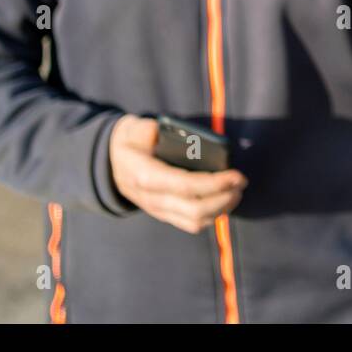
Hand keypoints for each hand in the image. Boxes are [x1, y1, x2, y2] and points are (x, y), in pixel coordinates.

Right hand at [109, 114, 247, 233]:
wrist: (110, 161)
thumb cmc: (131, 140)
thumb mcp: (136, 128)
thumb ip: (155, 130)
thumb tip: (184, 136)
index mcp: (145, 176)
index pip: (185, 186)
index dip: (214, 183)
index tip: (237, 175)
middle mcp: (152, 199)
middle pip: (195, 209)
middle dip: (224, 198)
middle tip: (242, 183)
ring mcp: (157, 210)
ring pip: (195, 221)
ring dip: (221, 209)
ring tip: (237, 193)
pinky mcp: (164, 215)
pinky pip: (191, 224)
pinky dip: (212, 216)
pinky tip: (225, 202)